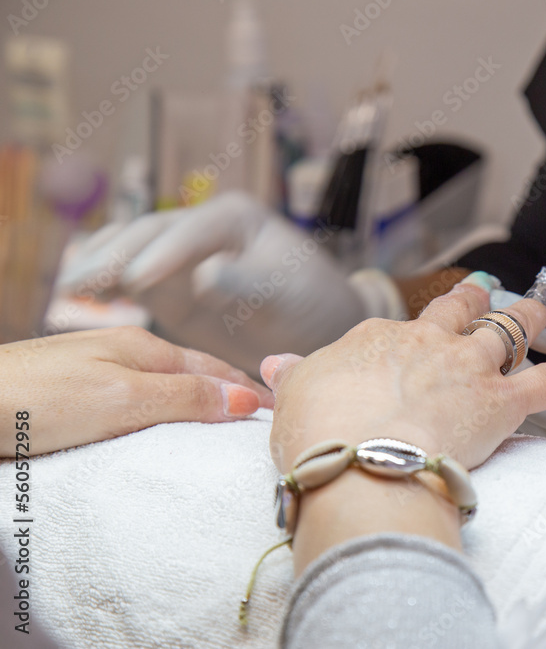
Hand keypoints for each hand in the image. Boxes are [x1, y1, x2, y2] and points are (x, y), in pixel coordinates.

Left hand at [0, 326, 272, 455]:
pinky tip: (159, 428)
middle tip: (256, 423)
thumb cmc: (37, 401)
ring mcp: (94, 370)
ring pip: (161, 386)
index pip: (214, 366)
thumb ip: (185, 397)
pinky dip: (159, 413)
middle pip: (191, 372)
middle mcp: (122, 351)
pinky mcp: (70, 394)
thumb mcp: (122, 400)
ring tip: (217, 430)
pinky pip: (133, 401)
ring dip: (193, 403)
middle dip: (226, 392)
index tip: (279, 410)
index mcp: (143, 346)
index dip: (247, 388)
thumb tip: (248, 399)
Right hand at [57, 192, 368, 374]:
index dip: (163, 254)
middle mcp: (201, 227)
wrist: (317, 325)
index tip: (139, 280)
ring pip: (129, 250)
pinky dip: (104, 284)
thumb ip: (246, 282)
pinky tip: (78, 298)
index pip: (191, 231)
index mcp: (234, 217)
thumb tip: (204, 274)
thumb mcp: (286, 293)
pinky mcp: (167, 281)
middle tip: (81, 284)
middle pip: (148, 235)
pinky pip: (128, 277)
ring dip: (97, 266)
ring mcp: (179, 253)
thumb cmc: (311, 305)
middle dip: (114, 257)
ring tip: (67, 290)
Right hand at [261, 282, 545, 472]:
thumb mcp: (293, 397)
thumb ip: (294, 376)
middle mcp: (428, 341)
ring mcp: (468, 367)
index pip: (401, 329)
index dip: (413, 330)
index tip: (420, 332)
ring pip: (507, 330)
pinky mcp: (501, 401)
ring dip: (528, 316)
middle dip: (474, 298)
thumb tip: (274, 365)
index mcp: (378, 339)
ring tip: (543, 304)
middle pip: (459, 311)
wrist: (358, 462)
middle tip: (486, 289)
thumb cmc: (318, 435)